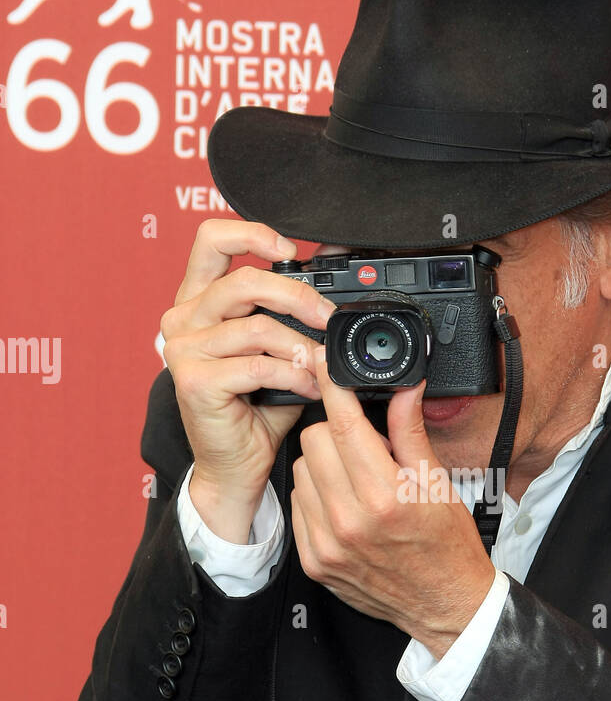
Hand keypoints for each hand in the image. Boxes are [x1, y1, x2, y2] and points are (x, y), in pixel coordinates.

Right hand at [160, 220, 335, 540]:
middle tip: (329, 318)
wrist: (235, 466)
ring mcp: (183, 350)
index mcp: (199, 301)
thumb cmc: (256, 410)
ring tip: (323, 366)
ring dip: (303, 347)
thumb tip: (337, 275)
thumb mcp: (279, 350)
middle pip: (245, 281)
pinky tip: (310, 387)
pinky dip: (294, 375)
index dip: (253, 234)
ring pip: (257, 327)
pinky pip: (258, 366)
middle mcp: (183, 319)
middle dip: (299, 297)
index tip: (291, 251)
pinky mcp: (193, 381)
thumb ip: (294, 315)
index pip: (212, 240)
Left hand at [291, 350, 495, 658]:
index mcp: (386, 496)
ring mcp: (327, 544)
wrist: (444, 605)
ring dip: (324, 465)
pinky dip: (316, 496)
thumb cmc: (446, 545)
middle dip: (336, 432)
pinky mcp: (314, 561)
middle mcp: (350, 520)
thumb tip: (404, 387)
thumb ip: (410, 432)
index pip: (344, 424)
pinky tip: (344, 506)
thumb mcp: (437, 482)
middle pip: (315, 441)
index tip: (322, 361)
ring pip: (301, 471)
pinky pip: (298, 506)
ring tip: (357, 481)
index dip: (331, 385)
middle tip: (365, 447)